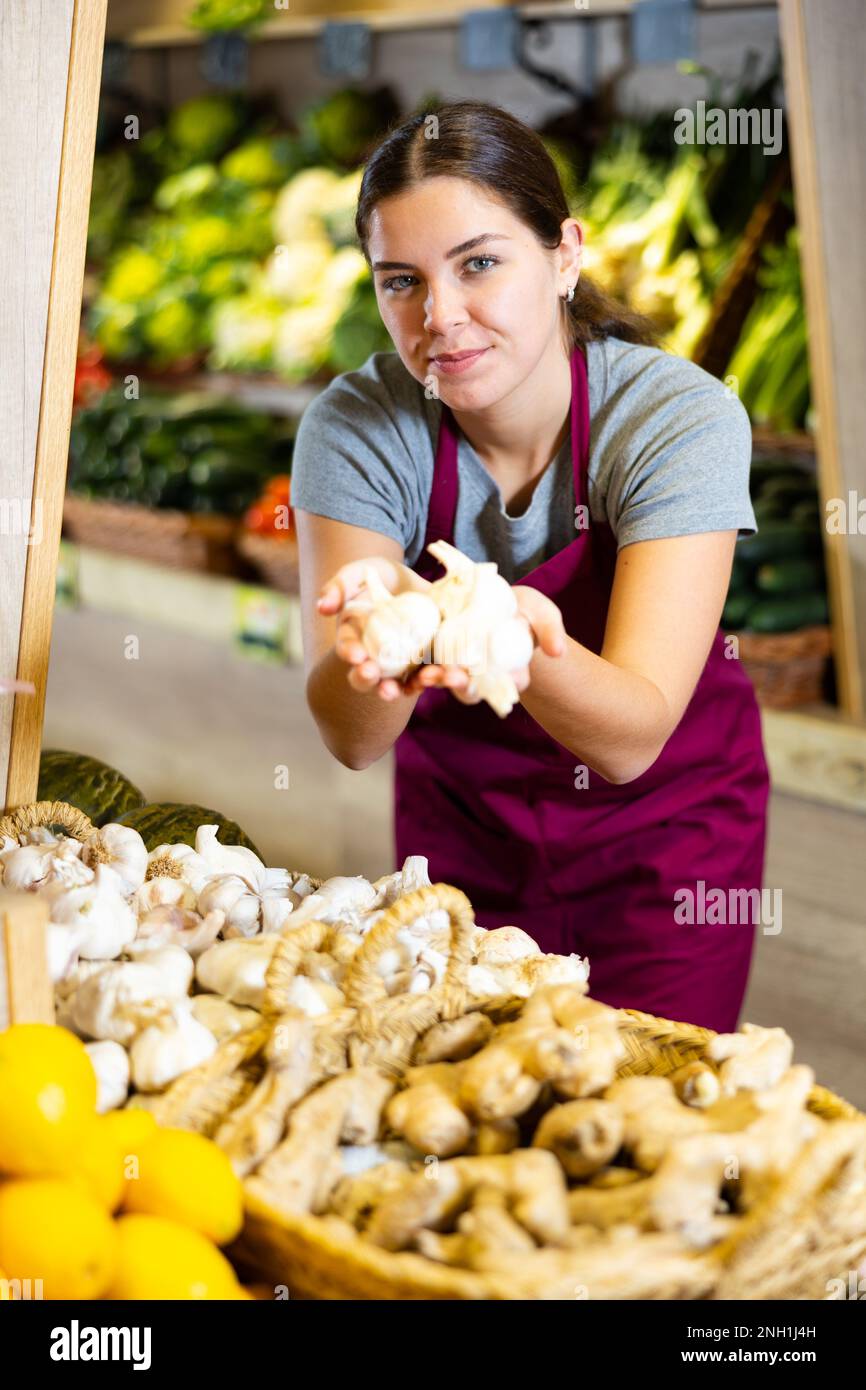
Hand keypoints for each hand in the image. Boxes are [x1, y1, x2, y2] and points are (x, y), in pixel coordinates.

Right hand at [317, 556, 429, 700]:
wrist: (414, 580)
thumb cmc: (379, 575)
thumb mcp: (358, 573)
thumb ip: (338, 586)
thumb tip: (322, 608)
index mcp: (353, 639)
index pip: (348, 648)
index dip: (350, 653)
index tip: (357, 656)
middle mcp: (373, 658)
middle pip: (367, 676)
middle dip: (369, 680)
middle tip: (375, 679)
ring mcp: (399, 664)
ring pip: (397, 684)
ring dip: (401, 689)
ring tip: (412, 686)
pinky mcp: (424, 663)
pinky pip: (427, 675)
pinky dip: (435, 678)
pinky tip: (442, 676)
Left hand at [400, 584, 566, 703]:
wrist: (494, 600)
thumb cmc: (523, 611)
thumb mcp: (541, 614)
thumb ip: (550, 630)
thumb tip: (558, 651)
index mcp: (503, 674)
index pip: (500, 687)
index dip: (495, 688)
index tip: (487, 680)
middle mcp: (475, 675)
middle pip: (464, 686)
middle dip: (456, 684)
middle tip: (450, 676)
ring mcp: (451, 665)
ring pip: (438, 678)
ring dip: (429, 681)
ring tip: (423, 675)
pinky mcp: (431, 651)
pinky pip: (416, 662)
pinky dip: (409, 667)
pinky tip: (404, 665)